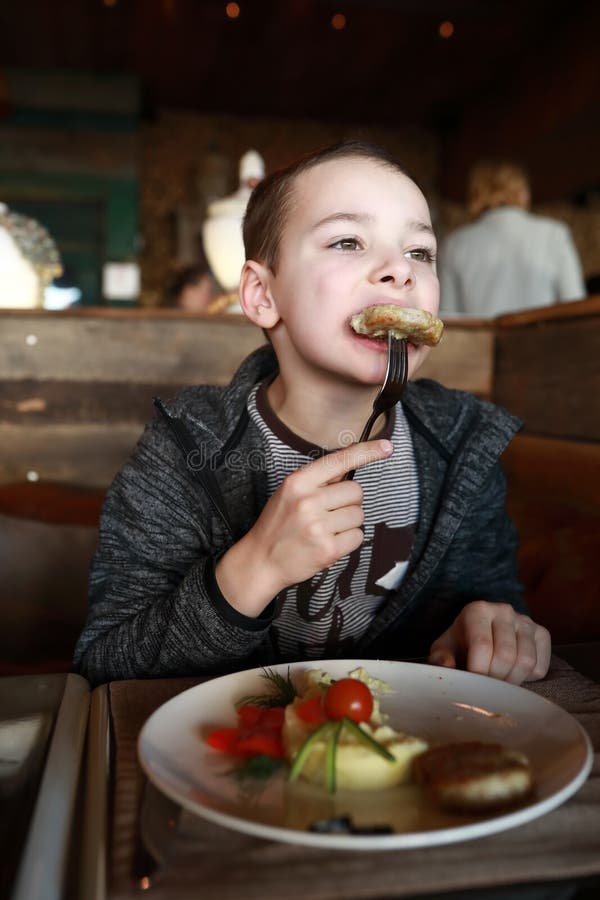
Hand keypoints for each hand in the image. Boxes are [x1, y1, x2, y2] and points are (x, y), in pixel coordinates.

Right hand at [215, 439, 392, 616]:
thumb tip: (349, 468)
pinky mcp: (328, 549)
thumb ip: (318, 480)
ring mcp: (319, 526)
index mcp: (298, 482)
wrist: (262, 560)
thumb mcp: (289, 493)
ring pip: (359, 515)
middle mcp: (308, 501)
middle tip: (328, 513)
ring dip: (348, 523)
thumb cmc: (278, 524)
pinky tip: (329, 542)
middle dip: (348, 502)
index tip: (387, 447)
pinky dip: (348, 540)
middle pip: (356, 491)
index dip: (367, 452)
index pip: (340, 460)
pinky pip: (358, 537)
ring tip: (325, 529)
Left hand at [427, 601, 550, 684]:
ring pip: (526, 661)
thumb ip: (440, 660)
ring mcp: (525, 620)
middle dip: (496, 679)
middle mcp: (504, 610)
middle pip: (506, 655)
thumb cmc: (460, 646)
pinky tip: (513, 672)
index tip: (473, 682)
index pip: (482, 645)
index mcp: (477, 610)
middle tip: (487, 687)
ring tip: (499, 682)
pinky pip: (541, 665)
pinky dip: (528, 677)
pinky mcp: (542, 633)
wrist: (481, 638)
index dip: (478, 671)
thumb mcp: (443, 651)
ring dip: (512, 680)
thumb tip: (448, 667)